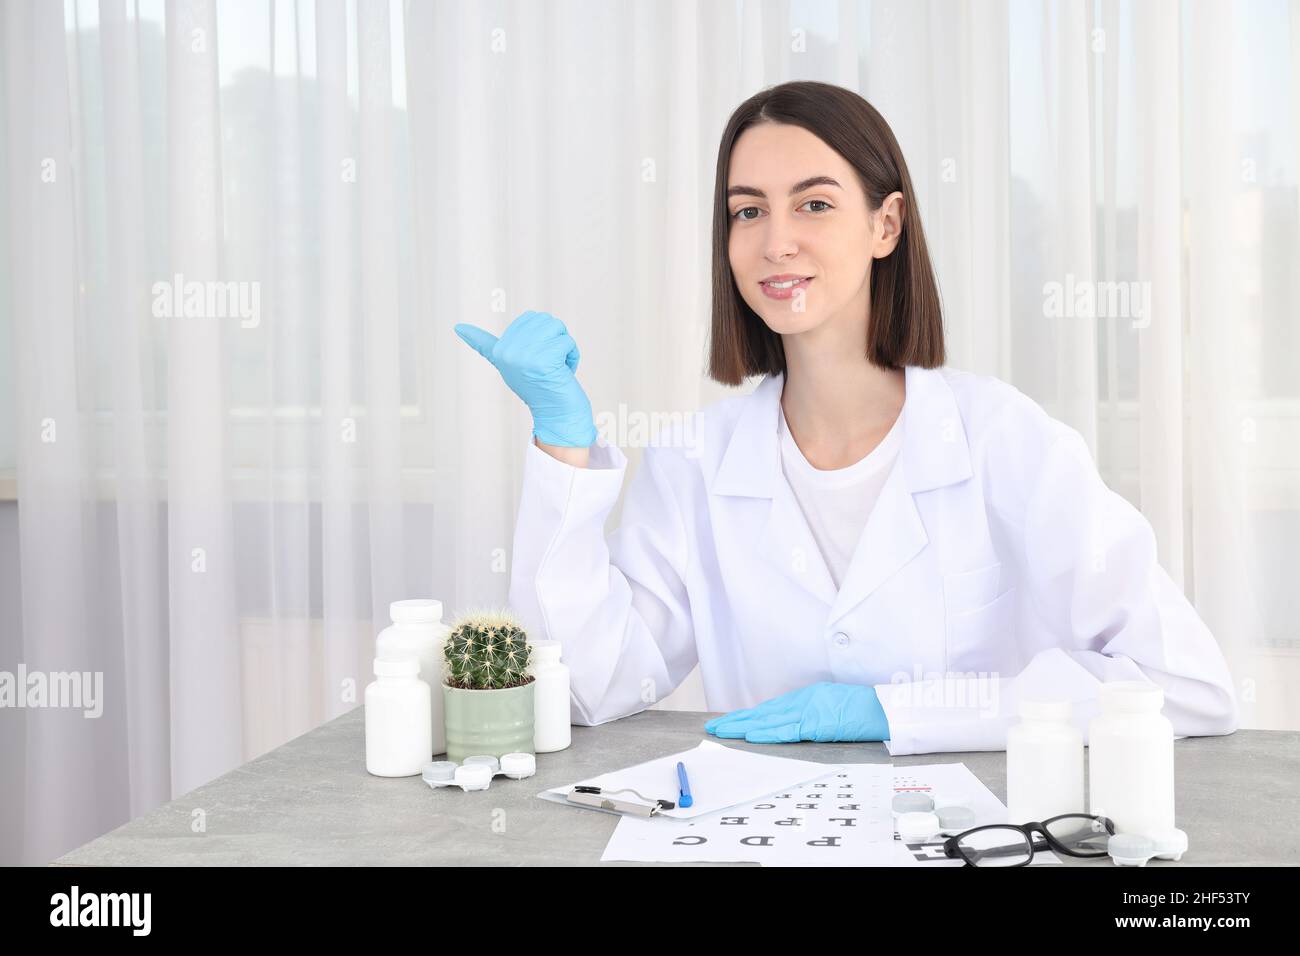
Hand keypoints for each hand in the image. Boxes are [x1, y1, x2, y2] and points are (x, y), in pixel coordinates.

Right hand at [454, 310, 597, 446]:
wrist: (557, 416)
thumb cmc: (540, 389)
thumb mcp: (513, 366)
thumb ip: (494, 348)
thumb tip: (460, 328)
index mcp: (500, 353)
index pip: (507, 328)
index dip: (472, 334)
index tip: (457, 327)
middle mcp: (507, 352)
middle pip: (542, 319)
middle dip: (553, 337)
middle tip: (549, 362)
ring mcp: (524, 356)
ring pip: (556, 327)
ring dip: (565, 345)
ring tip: (557, 365)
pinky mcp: (544, 360)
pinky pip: (567, 342)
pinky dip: (572, 355)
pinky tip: (565, 371)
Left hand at [704, 682, 889, 743]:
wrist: (884, 709)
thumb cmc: (863, 710)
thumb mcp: (832, 707)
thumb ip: (811, 714)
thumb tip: (794, 724)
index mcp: (806, 697)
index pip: (770, 709)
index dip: (748, 715)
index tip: (730, 720)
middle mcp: (802, 700)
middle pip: (763, 712)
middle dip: (736, 719)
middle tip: (713, 726)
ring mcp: (807, 710)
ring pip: (768, 720)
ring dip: (743, 726)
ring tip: (722, 731)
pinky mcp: (815, 723)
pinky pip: (786, 730)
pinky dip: (766, 733)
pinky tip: (750, 735)